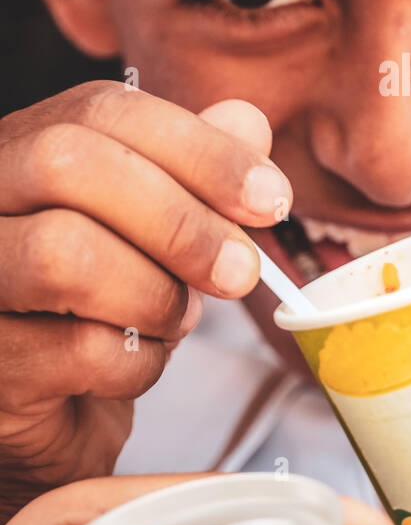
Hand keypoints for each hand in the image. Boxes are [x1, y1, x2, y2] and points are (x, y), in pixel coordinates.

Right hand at [0, 83, 291, 520]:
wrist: (51, 415)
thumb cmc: (100, 305)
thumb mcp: (155, 229)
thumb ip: (195, 169)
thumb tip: (246, 123)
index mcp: (21, 147)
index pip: (101, 109)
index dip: (199, 149)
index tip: (271, 201)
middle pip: (68, 164)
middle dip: (179, 221)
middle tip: (240, 272)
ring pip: (63, 253)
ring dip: (154, 294)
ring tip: (176, 318)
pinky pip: (74, 349)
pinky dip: (136, 363)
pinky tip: (137, 362)